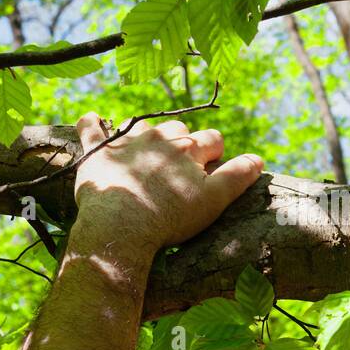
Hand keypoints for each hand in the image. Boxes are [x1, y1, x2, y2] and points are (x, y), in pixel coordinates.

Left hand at [70, 113, 263, 258]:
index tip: (210, 173)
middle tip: (179, 173)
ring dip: (148, 137)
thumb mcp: (213, 201)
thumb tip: (259, 159)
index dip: (215, 155)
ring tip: (146, 156)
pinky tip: (93, 122)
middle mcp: (160, 136)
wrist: (120, 227)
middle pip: (180, 130)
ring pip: (143, 126)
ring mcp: (127, 141)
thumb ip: (238, 176)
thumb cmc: (170, 218)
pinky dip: (92, 124)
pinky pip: (90, 127)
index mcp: (190, 148)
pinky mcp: (97, 151)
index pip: (213, 139)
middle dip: (184, 145)